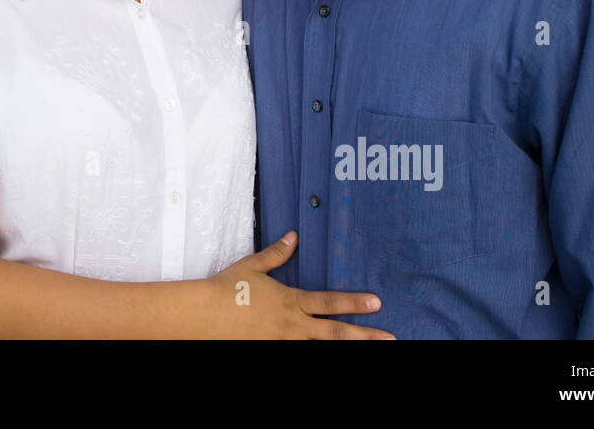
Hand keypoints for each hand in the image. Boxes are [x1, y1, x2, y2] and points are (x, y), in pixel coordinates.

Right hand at [207, 231, 393, 338]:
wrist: (204, 315)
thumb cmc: (227, 288)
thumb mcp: (253, 266)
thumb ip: (277, 253)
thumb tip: (294, 236)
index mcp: (290, 302)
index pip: (329, 303)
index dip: (355, 302)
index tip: (377, 303)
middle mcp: (292, 326)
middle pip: (335, 334)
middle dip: (364, 336)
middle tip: (390, 339)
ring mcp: (283, 342)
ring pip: (320, 349)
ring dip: (346, 349)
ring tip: (369, 351)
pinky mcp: (270, 350)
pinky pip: (296, 355)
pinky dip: (314, 355)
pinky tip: (330, 357)